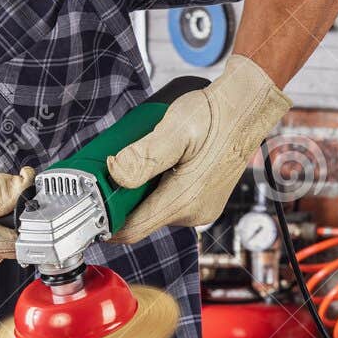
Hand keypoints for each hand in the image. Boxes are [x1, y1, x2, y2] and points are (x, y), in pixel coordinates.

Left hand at [105, 56, 290, 243]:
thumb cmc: (216, 115)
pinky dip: (157, 189)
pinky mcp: (205, 201)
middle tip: (110, 171)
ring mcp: (202, 209)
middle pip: (142, 220)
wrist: (248, 108)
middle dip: (123, 201)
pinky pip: (171, 202)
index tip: (88, 208)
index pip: (133, 230)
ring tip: (137, 162)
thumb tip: (115, 172)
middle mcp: (194, 212)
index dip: (106, 223)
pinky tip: (158, 166)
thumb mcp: (174, 129)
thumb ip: (143, 155)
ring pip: (156, 209)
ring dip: (140, 193)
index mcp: (184, 201)